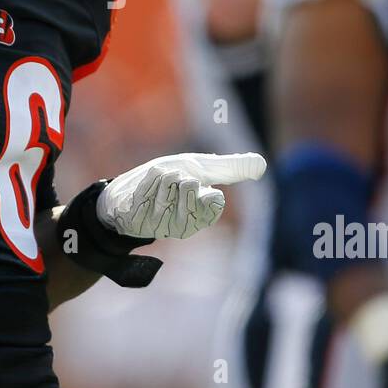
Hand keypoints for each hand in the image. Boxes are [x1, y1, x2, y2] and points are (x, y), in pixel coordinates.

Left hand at [96, 151, 265, 239]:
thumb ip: (230, 168)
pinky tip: (143, 191)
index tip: (204, 189)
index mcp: (200, 214)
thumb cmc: (166, 183)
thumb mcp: (201, 169)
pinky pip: (150, 184)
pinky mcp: (141, 218)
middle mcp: (185, 223)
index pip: (214, 202)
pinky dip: (148, 179)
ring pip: (170, 179)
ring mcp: (162, 222)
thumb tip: (262, 165)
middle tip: (172, 183)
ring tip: (156, 188)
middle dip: (181, 175)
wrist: (125, 199)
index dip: (207, 191)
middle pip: (191, 184)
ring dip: (162, 176)